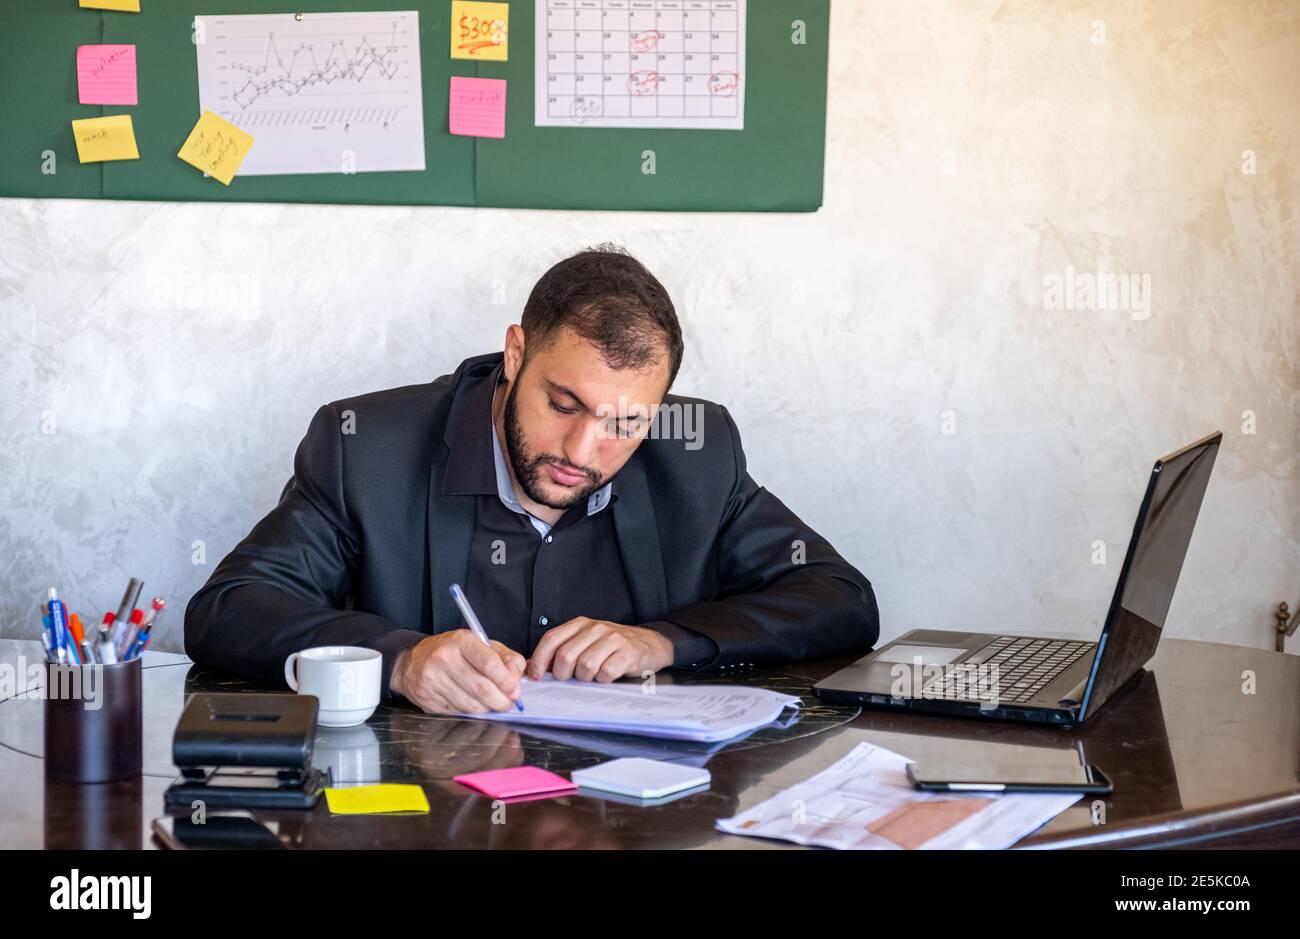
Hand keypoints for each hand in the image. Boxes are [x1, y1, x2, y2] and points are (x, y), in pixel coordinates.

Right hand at [391, 630, 524, 713]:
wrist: (412, 662)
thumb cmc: (453, 652)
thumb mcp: (480, 645)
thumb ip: (506, 659)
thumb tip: (516, 682)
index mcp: (461, 640)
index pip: (490, 663)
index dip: (506, 681)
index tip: (515, 691)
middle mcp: (444, 658)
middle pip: (481, 688)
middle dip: (500, 701)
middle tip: (508, 704)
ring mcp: (433, 680)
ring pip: (470, 705)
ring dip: (487, 709)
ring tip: (491, 704)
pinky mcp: (427, 699)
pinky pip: (458, 712)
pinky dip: (470, 712)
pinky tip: (471, 703)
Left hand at [526, 618, 672, 681]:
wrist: (651, 643)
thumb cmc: (613, 647)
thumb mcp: (586, 642)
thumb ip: (562, 651)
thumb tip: (531, 668)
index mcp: (580, 624)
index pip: (551, 639)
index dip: (539, 660)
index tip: (536, 677)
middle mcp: (595, 628)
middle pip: (565, 656)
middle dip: (563, 675)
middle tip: (571, 680)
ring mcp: (612, 639)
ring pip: (585, 666)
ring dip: (586, 679)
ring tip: (593, 676)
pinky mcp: (628, 652)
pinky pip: (606, 673)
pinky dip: (603, 680)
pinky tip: (608, 676)